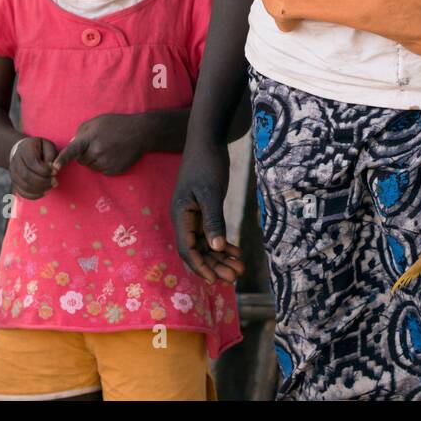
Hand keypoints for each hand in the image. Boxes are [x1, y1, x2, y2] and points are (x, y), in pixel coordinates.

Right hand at [10, 136, 58, 198]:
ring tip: (51, 186)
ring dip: (39, 189)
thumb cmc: (41, 148)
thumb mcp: (49, 146)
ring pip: (23, 185)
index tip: (56, 172)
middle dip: (43, 181)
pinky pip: (21, 192)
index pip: (32, 162)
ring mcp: (13, 172)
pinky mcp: (14, 182)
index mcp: (25, 148)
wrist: (25, 151)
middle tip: (55, 182)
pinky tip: (44, 192)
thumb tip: (53, 169)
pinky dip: (33, 195)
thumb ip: (51, 156)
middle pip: (26, 175)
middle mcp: (15, 160)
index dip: (44, 170)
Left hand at [53, 114, 150, 176]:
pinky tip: (114, 154)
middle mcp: (97, 152)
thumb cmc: (117, 124)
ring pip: (90, 166)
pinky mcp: (113, 170)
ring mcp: (105, 162)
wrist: (141, 132)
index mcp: (91, 138)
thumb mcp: (97, 122)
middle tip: (99, 143)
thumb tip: (72, 146)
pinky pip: (101, 170)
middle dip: (85, 154)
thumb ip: (81, 133)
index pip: (72, 150)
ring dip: (94, 159)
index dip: (62, 159)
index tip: (54, 168)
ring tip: (108, 148)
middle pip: (81, 160)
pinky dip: (104, 164)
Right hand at [172, 139, 244, 283]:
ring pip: (206, 243)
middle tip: (235, 277)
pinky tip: (237, 251)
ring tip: (240, 268)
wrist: (208, 141)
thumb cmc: (207, 163)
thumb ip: (213, 219)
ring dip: (221, 256)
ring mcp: (194, 215)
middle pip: (198, 250)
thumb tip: (216, 247)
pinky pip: (212, 232)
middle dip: (215, 265)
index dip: (201, 266)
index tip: (215, 280)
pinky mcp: (204, 209)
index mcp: (180, 215)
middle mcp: (185, 218)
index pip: (188, 249)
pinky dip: (224, 242)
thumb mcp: (211, 192)